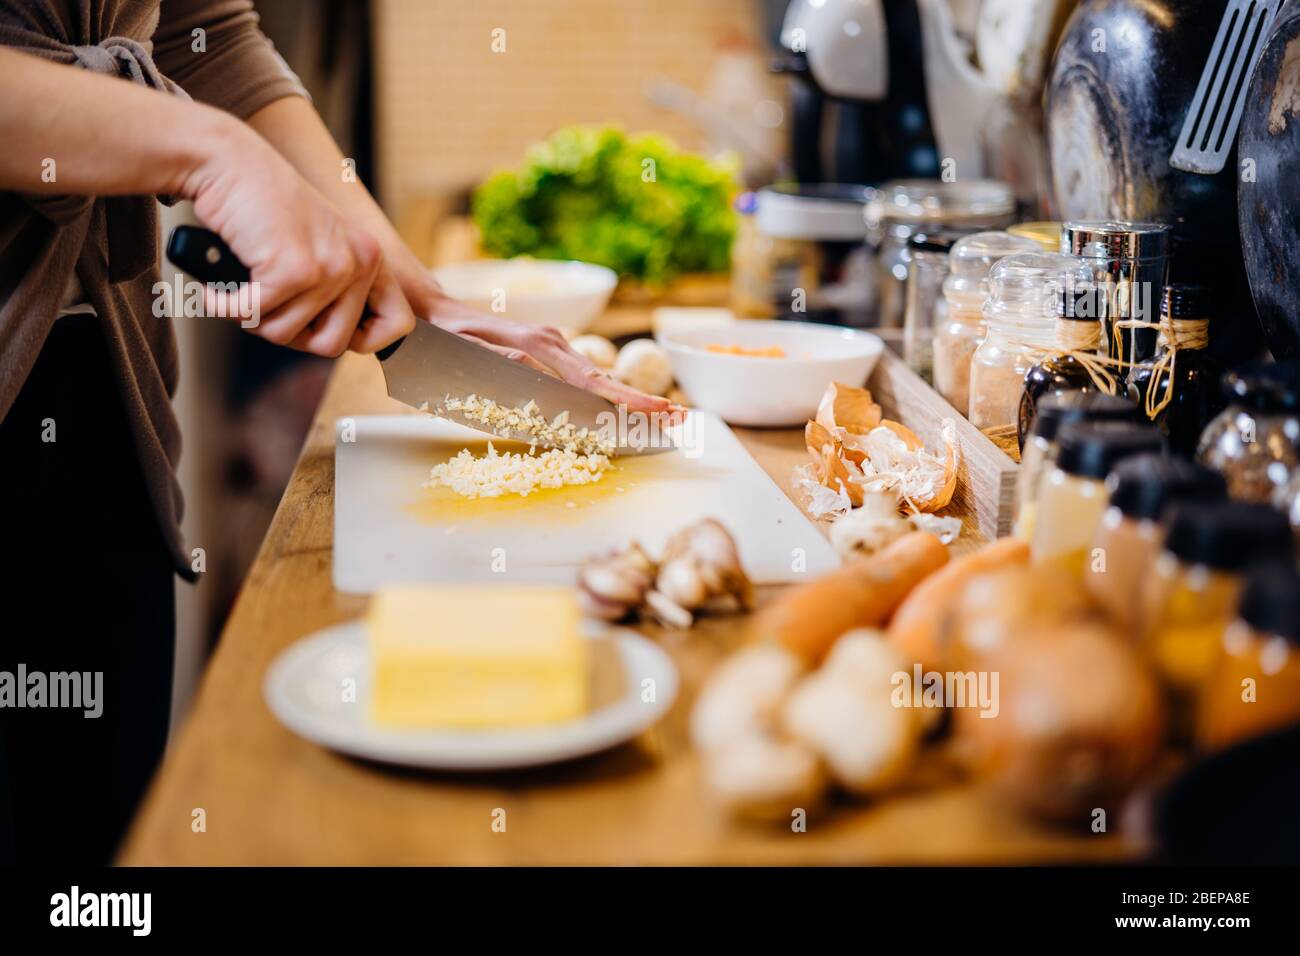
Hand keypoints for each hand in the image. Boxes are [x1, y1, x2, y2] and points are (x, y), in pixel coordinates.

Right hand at [185, 128, 414, 356]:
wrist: (227, 161)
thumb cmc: (263, 207)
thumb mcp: (320, 246)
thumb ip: (338, 290)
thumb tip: (337, 343)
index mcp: (371, 257)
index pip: (398, 325)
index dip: (362, 339)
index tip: (326, 327)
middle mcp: (359, 261)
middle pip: (332, 345)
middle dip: (291, 332)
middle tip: (268, 300)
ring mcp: (330, 266)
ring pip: (287, 335)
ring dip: (255, 316)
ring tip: (245, 280)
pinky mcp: (294, 270)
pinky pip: (256, 317)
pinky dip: (227, 305)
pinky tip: (219, 284)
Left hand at [400, 275, 679, 416]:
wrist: (433, 315)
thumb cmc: (445, 340)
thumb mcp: (463, 352)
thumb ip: (495, 361)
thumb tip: (528, 369)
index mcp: (537, 346)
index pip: (589, 380)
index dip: (622, 399)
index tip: (654, 410)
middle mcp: (551, 343)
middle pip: (602, 379)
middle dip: (640, 401)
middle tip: (676, 418)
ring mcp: (550, 345)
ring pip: (594, 378)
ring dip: (624, 399)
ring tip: (658, 416)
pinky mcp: (545, 350)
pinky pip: (579, 376)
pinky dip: (602, 393)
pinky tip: (616, 408)